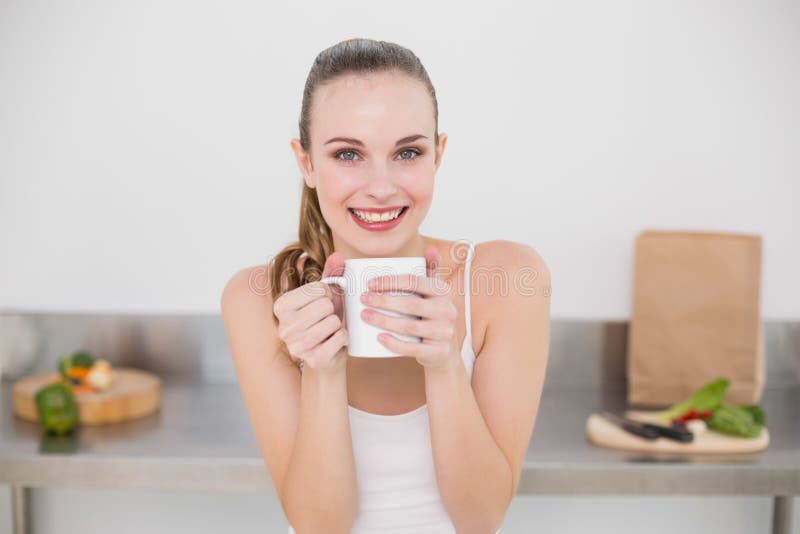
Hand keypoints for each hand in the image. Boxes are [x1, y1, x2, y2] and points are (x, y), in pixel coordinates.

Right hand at [273, 252, 348, 371]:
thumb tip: (338, 256)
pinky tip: (334, 341)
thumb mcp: (324, 296)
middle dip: (332, 310)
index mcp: (281, 306)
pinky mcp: (313, 359)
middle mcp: (284, 327)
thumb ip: (331, 274)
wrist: (325, 355)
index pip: (318, 288)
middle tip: (326, 319)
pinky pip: (340, 337)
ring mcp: (297, 345)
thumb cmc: (322, 321)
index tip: (321, 303)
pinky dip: (343, 337)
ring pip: (333, 321)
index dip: (327, 294)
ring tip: (329, 330)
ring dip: (337, 324)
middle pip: (325, 305)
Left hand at [359, 245, 460, 370]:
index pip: (414, 281)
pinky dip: (395, 343)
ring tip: (364, 315)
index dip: (391, 281)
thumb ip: (430, 270)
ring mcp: (444, 332)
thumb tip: (429, 248)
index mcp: (443, 291)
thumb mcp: (434, 292)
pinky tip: (379, 337)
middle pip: (410, 303)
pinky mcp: (438, 352)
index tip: (369, 284)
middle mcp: (447, 310)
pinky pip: (414, 348)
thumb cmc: (431, 314)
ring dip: (384, 321)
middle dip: (383, 301)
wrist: (443, 350)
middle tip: (363, 299)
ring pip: (410, 326)